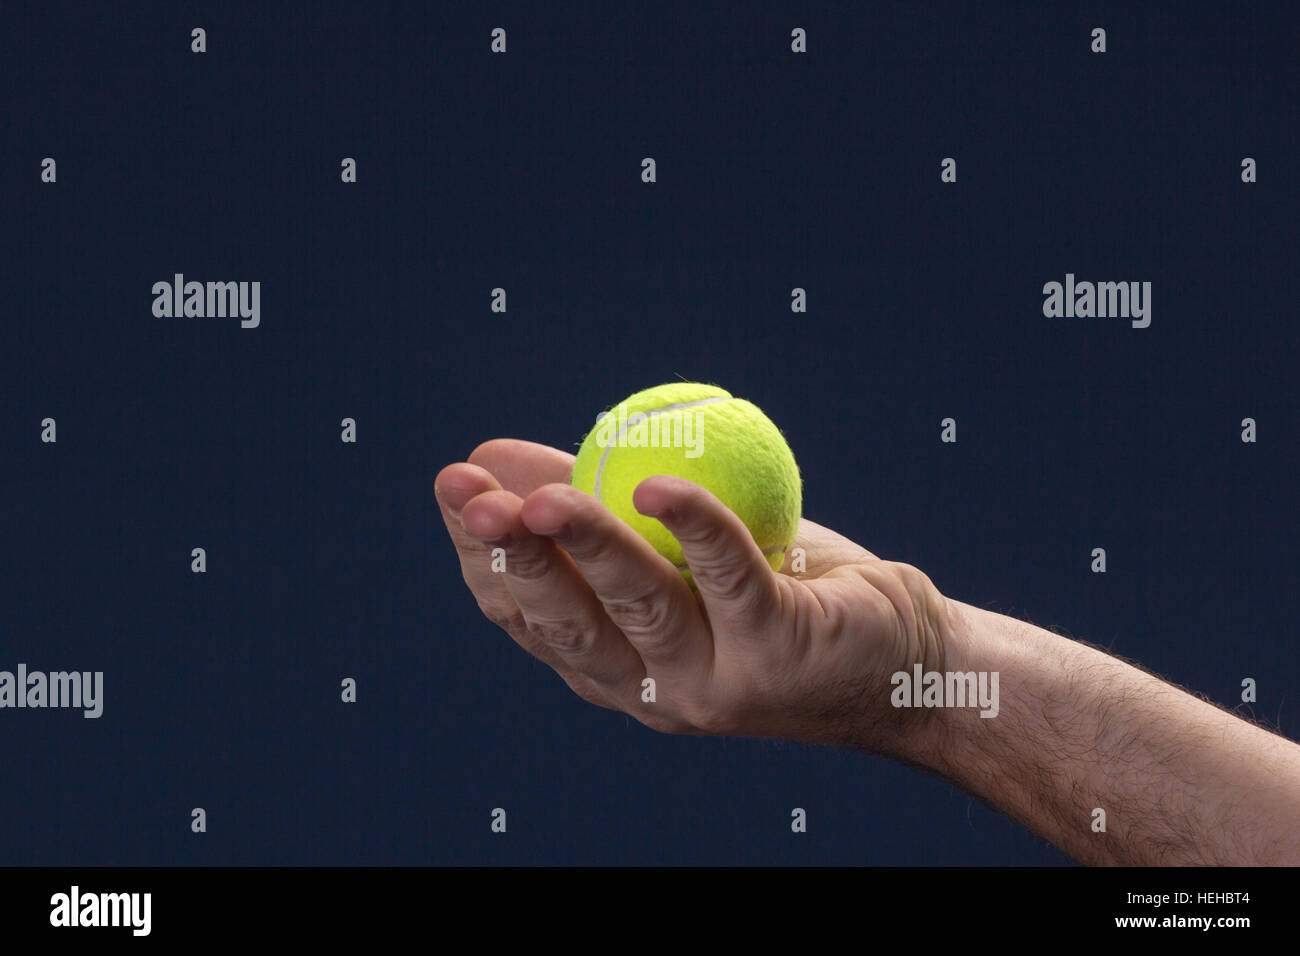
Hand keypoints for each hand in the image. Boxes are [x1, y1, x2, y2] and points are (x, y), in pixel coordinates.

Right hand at [435, 439, 952, 753]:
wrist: (900, 655)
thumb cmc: (779, 588)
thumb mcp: (674, 545)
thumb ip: (598, 503)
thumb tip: (497, 451)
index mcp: (614, 666)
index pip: (527, 616)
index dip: (480, 555)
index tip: (455, 487)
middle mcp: (652, 688)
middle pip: (564, 623)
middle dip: (509, 558)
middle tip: (471, 495)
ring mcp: (715, 681)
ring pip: (636, 605)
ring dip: (585, 546)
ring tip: (543, 498)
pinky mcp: (778, 652)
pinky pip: (731, 577)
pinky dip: (695, 527)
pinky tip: (661, 485)